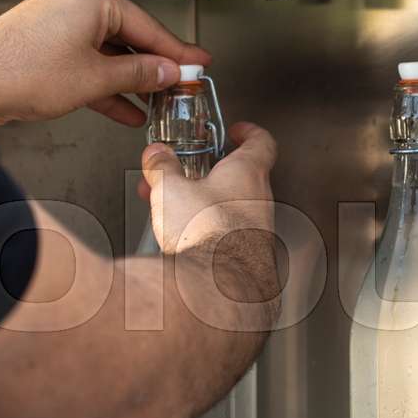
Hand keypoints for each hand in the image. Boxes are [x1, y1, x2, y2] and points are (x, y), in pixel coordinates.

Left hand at [0, 0, 208, 130]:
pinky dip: (106, 83)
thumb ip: (139, 74)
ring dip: (131, 80)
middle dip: (155, 67)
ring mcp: (59, 22)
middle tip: (181, 86)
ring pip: (109, 52)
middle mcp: (76, 2)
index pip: (150, 27)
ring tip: (156, 103)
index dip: (178, 52)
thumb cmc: (20, 71)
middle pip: (131, 37)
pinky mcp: (47, 43)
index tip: (198, 64)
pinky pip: (88, 61)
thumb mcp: (96, 78)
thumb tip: (165, 72)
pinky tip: (124, 108)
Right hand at [139, 123, 281, 317]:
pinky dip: (209, 230)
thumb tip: (156, 155)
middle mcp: (260, 201)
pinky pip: (231, 235)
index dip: (249, 133)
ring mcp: (259, 231)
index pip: (261, 142)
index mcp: (248, 173)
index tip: (237, 130)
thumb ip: (162, 168)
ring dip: (206, 203)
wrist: (219, 286)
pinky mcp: (250, 257)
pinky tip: (184, 238)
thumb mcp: (170, 189)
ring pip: (234, 208)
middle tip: (189, 172)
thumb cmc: (205, 232)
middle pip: (242, 177)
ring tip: (173, 208)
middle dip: (210, 173)